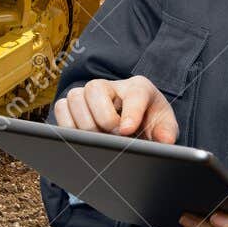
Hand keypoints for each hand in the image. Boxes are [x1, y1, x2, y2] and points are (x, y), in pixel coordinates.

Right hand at [54, 76, 177, 141]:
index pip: (134, 93)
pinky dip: (68, 126)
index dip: (130, 112)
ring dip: (85, 125)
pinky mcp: (71, 105)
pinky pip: (60, 108)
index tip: (126, 130)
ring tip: (99, 140)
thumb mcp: (164, 127)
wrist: (133, 128)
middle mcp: (111, 85)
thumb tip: (165, 141)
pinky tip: (82, 139)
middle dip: (104, 119)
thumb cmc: (148, 124)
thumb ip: (167, 132)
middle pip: (95, 90)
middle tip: (114, 137)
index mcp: (139, 87)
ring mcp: (88, 93)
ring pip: (74, 98)